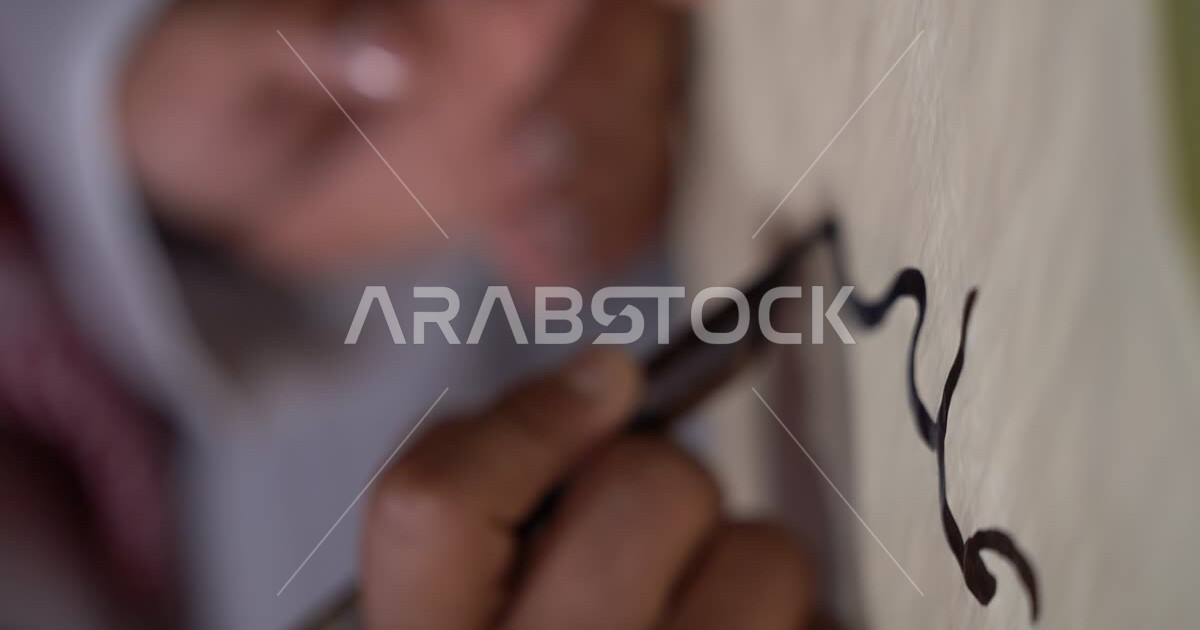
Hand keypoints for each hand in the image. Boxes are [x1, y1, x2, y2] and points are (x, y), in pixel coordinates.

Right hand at [361, 349, 815, 628]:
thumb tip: (599, 381)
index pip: (435, 504)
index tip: (602, 384)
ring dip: (749, 574)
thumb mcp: (471, 618)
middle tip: (652, 545)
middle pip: (647, 491)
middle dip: (666, 490)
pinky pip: (825, 627)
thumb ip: (495, 512)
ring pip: (764, 552)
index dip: (528, 421)